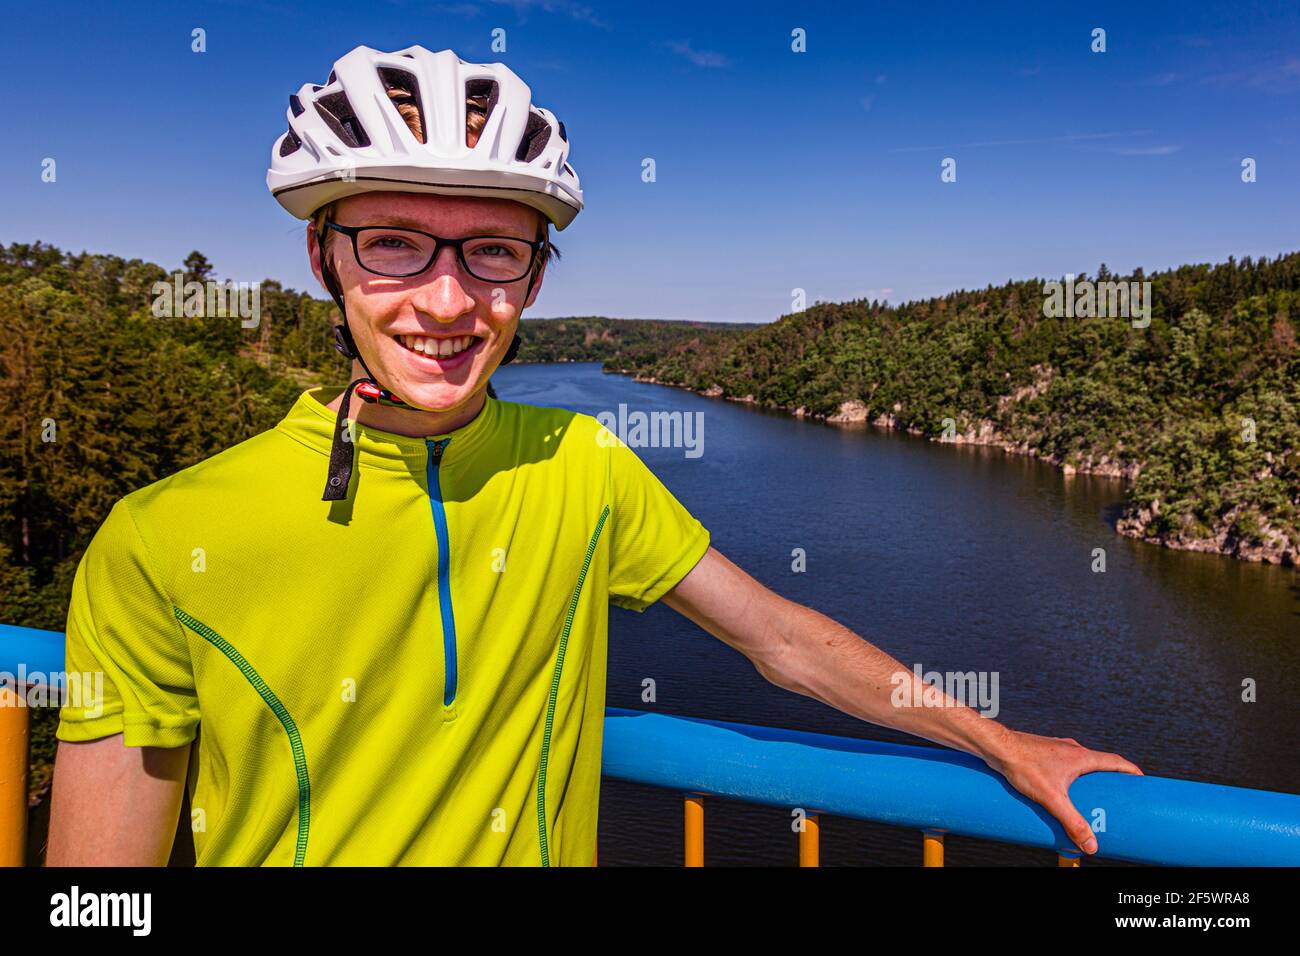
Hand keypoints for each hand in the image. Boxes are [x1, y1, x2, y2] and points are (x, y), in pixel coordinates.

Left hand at [983, 730, 1143, 855]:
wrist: (996, 746)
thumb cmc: (1023, 765)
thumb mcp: (1052, 798)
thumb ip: (1072, 822)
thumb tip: (1091, 845)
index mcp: (1081, 757)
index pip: (1115, 761)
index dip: (1131, 771)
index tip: (1142, 781)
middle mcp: (1072, 750)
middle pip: (1100, 764)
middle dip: (1111, 780)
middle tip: (1117, 798)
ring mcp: (1057, 750)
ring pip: (1081, 765)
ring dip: (1090, 779)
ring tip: (1090, 798)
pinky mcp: (1043, 753)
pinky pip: (1065, 766)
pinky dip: (1071, 777)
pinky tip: (1061, 790)